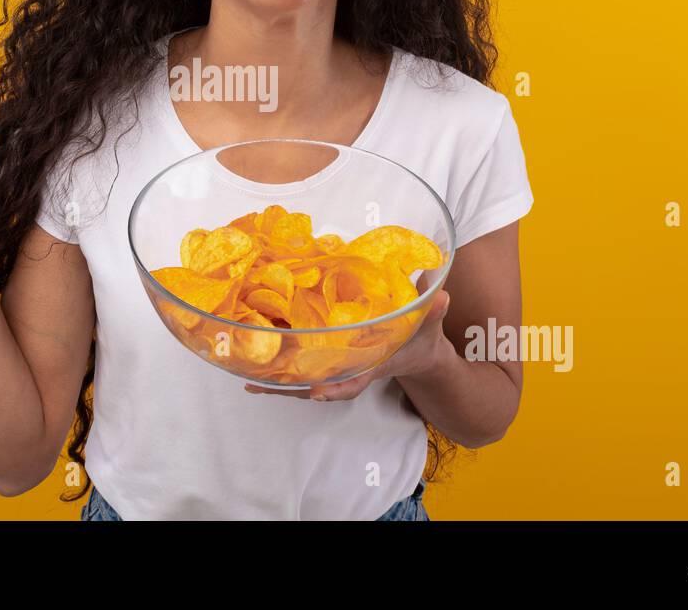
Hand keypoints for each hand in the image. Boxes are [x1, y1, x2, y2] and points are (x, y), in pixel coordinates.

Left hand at [244, 288, 452, 401]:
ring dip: (279, 380)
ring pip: (306, 380)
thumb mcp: (428, 324)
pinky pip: (305, 367)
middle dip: (290, 386)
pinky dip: (282, 367)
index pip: (354, 381)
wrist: (418, 351)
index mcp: (372, 363)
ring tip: (247, 377)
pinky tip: (256, 364)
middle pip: (318, 385)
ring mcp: (340, 366)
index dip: (336, 388)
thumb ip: (432, 311)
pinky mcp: (332, 358)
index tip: (317, 392)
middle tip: (259, 382)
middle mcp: (351, 368)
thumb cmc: (421, 338)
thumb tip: (440, 295)